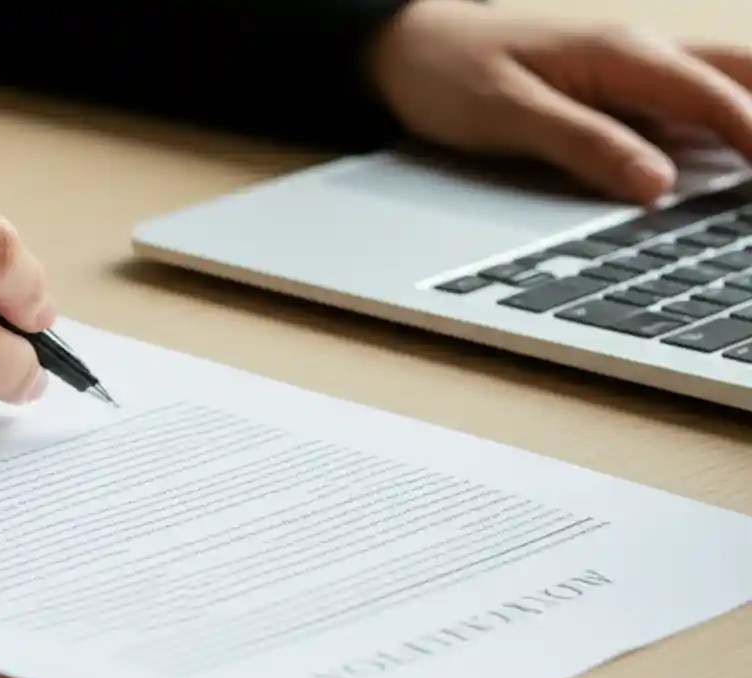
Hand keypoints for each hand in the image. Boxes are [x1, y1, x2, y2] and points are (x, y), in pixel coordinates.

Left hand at [365, 0, 751, 203]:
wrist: (406, 47)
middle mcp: (639, 55)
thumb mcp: (508, 115)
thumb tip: (656, 184)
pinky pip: (690, 105)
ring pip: (723, 85)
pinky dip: (725, 126)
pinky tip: (735, 167)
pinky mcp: (618, 92)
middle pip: (742, 76)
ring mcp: (633, 72)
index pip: (715, 98)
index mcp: (621, 55)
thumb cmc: (449, 74)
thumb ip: (584, 144)